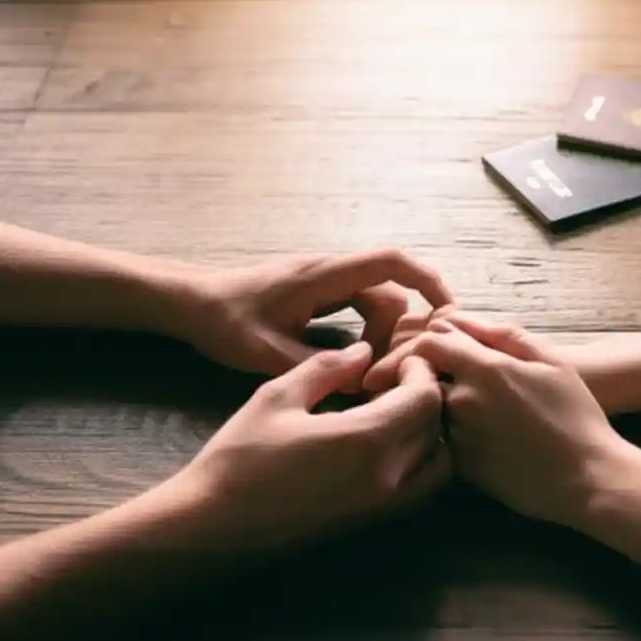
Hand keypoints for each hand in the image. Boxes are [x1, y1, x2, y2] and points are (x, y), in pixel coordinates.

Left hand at [161, 250, 452, 374]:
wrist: (191, 303)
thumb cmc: (224, 321)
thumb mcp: (267, 352)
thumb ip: (318, 365)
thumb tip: (365, 377)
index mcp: (324, 276)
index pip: (392, 263)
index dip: (428, 282)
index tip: (449, 313)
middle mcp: (330, 272)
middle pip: (390, 292)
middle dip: (398, 332)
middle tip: (384, 375)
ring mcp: (325, 282)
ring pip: (376, 303)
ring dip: (381, 336)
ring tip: (367, 376)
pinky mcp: (318, 294)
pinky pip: (358, 309)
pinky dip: (366, 334)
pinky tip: (354, 366)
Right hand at [167, 340, 450, 548]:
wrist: (214, 526)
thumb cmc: (239, 458)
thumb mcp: (277, 397)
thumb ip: (326, 369)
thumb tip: (363, 351)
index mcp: (367, 441)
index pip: (426, 398)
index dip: (419, 371)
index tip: (396, 358)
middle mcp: (388, 479)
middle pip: (437, 429)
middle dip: (426, 397)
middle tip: (396, 379)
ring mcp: (383, 507)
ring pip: (439, 465)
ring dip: (429, 433)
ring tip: (394, 411)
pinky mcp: (372, 524)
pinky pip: (420, 490)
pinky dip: (420, 462)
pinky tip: (383, 443)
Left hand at [389, 313, 626, 527]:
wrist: (587, 479)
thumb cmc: (576, 415)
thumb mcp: (552, 362)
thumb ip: (504, 334)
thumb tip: (459, 318)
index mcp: (485, 369)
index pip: (429, 343)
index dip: (434, 341)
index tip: (447, 347)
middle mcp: (463, 401)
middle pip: (426, 376)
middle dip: (438, 372)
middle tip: (467, 380)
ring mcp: (458, 436)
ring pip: (435, 409)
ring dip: (447, 404)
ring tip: (488, 413)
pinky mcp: (460, 466)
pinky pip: (445, 439)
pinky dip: (457, 433)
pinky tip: (490, 438)